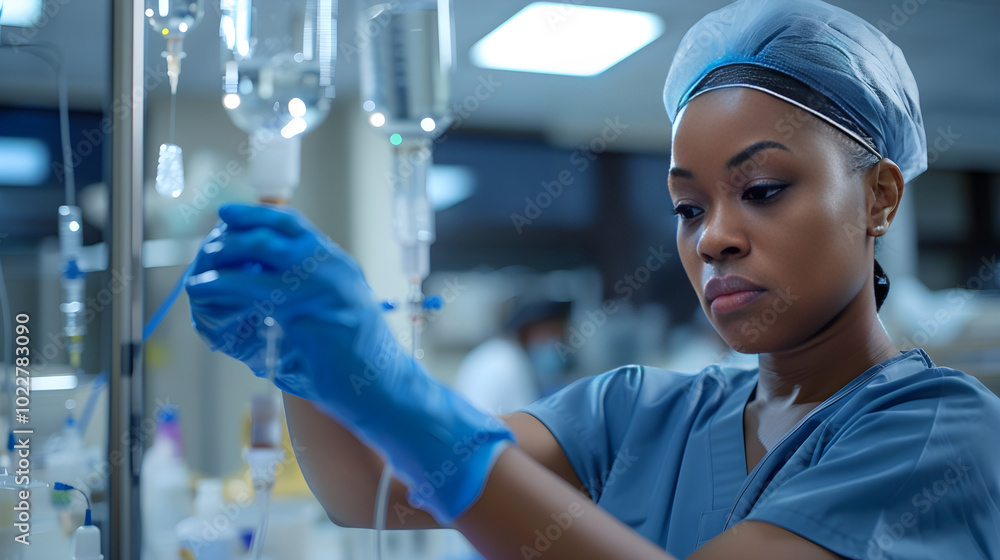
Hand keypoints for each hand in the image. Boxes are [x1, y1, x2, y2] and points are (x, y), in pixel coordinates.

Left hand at [185, 204, 513, 523]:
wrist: (386, 390)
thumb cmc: (359, 362)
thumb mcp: (336, 311)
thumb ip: (302, 292)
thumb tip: (251, 280)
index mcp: (338, 265)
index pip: (292, 224)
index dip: (254, 215)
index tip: (226, 215)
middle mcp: (333, 268)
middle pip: (269, 235)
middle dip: (229, 241)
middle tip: (206, 253)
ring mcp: (324, 288)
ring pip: (258, 256)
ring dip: (219, 266)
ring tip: (197, 282)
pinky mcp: (309, 314)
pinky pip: (256, 292)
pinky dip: (224, 290)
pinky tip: (205, 295)